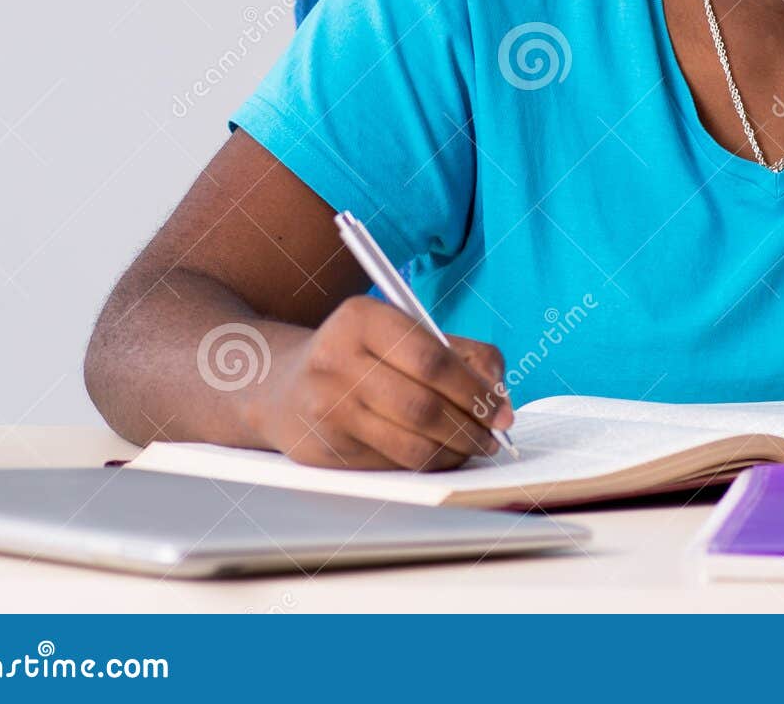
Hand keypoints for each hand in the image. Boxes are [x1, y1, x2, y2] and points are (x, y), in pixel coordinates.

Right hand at [250, 296, 512, 470]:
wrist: (281, 385)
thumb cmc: (361, 355)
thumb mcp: (403, 332)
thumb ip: (459, 352)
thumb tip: (500, 396)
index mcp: (362, 318)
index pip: (432, 359)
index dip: (475, 389)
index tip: (502, 409)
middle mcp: (337, 360)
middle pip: (423, 405)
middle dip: (469, 426)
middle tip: (493, 436)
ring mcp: (326, 407)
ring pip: (409, 443)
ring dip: (452, 451)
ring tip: (473, 447)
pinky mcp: (323, 449)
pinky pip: (391, 464)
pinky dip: (425, 463)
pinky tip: (439, 454)